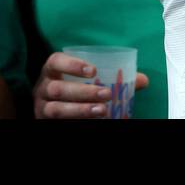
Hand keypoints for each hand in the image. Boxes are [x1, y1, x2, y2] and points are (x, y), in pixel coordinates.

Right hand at [33, 51, 149, 117]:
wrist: (56, 110)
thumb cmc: (74, 89)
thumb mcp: (88, 81)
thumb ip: (113, 79)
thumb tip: (143, 80)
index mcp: (52, 70)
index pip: (56, 61)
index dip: (72, 64)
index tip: (94, 70)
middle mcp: (42, 87)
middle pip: (58, 88)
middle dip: (83, 92)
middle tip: (106, 93)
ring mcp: (42, 107)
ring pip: (57, 109)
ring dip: (80, 110)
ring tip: (102, 110)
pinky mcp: (45, 122)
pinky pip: (58, 122)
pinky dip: (75, 121)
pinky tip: (91, 121)